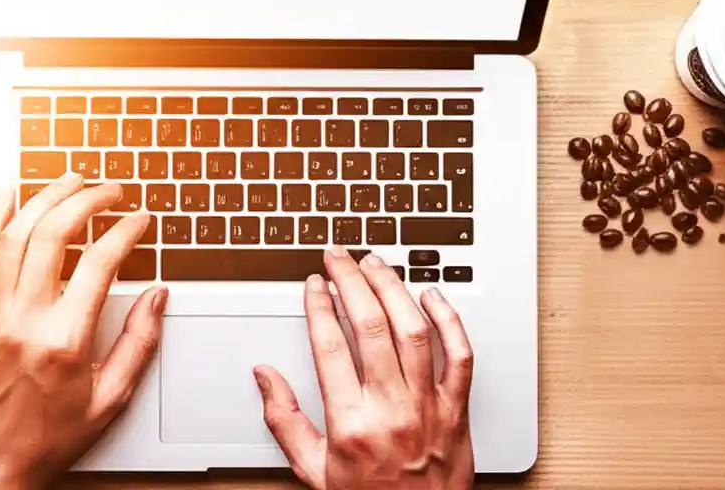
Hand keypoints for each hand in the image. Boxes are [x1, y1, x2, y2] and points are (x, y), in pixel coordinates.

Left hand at [0, 175, 165, 489]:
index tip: (140, 220)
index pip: (100, 263)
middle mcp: (25, 320)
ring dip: (43, 198)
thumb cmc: (49, 439)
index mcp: (65, 340)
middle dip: (86, 199)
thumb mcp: (111, 398)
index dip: (126, 231)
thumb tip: (157, 296)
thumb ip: (139, 341)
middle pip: (54, 234)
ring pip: (14, 236)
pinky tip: (6, 197)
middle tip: (108, 189)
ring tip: (68, 180)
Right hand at [254, 247, 473, 489]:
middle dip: (351, 281)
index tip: (313, 284)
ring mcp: (428, 405)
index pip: (331, 346)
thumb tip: (265, 376)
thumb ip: (286, 420)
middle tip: (339, 256)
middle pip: (371, 326)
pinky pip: (460, 355)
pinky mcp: (458, 408)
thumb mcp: (313, 470)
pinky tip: (431, 296)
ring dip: (393, 288)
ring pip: (413, 330)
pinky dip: (449, 320)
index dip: (319, 306)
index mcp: (351, 423)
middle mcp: (391, 409)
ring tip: (376, 264)